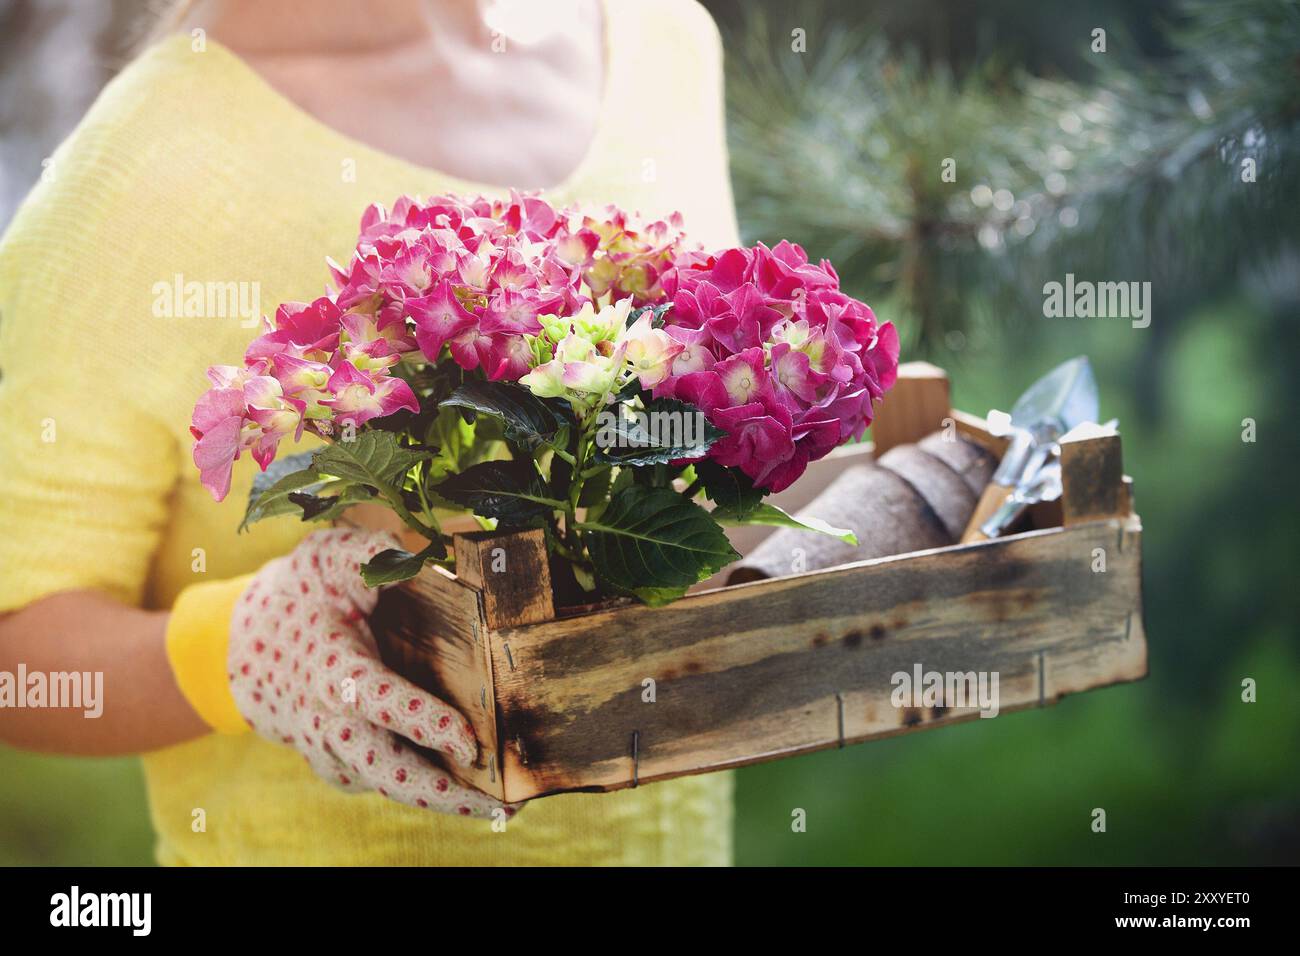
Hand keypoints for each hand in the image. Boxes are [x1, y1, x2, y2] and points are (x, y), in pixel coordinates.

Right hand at [228, 528, 509, 818]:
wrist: (244, 648)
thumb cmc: (302, 596)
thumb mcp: (326, 560)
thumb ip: (365, 554)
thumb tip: (413, 554)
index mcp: (332, 671)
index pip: (379, 702)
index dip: (423, 721)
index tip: (468, 740)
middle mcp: (332, 722)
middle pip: (388, 772)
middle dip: (441, 795)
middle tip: (498, 810)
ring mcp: (335, 751)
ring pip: (392, 785)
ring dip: (443, 800)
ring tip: (501, 808)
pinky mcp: (343, 766)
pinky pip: (386, 782)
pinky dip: (423, 789)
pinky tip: (471, 790)